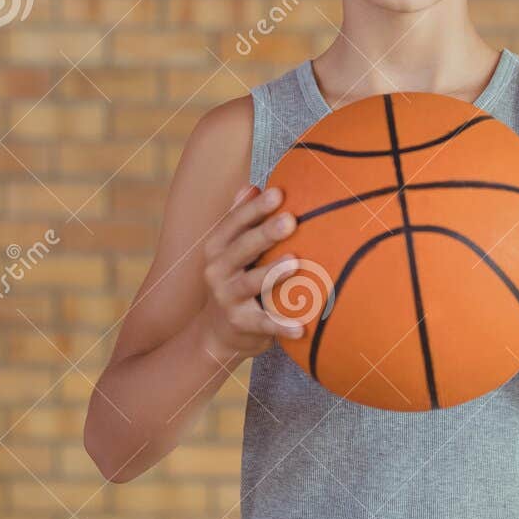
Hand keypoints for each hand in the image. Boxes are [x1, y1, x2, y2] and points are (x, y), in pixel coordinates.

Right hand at [198, 184, 301, 361]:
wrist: (216, 332)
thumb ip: (240, 220)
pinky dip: (281, 326)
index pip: (234, 223)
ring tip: (294, 262)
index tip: (278, 193)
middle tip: (290, 220)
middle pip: (242, 249)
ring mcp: (227, 298)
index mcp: (217, 248)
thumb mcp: (230, 250)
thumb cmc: (234, 280)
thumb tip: (252, 186)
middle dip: (265, 234)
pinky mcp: (241, 324)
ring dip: (272, 273)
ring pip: (250, 283)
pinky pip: (263, 324)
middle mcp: (217, 271)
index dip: (254, 208)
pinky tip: (301, 327)